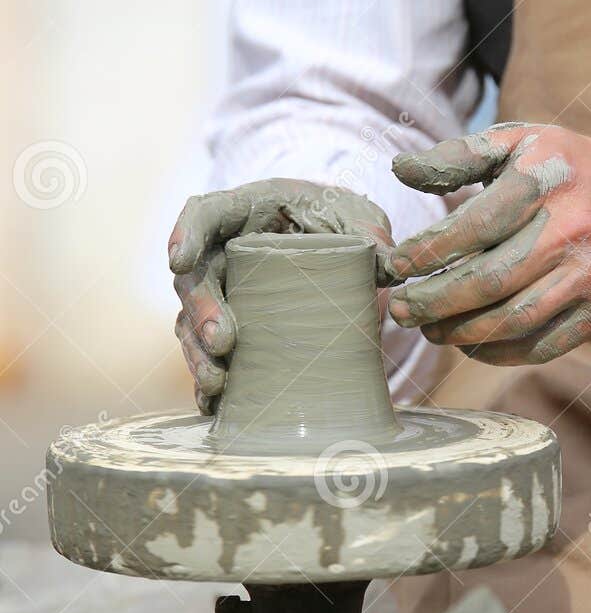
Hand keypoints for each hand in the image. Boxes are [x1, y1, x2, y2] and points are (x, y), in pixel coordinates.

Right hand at [168, 179, 392, 412]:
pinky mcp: (228, 322)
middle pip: (194, 277)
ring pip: (191, 320)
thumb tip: (391, 267)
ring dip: (198, 353)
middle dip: (201, 311)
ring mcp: (221, 288)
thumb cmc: (338, 217)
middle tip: (223, 343)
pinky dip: (206, 377)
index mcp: (246, 208)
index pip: (204, 213)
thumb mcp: (358, 217)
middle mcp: (221, 249)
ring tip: (217, 383)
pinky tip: (212, 404)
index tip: (178, 259)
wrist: (333, 239)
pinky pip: (205, 350)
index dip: (185, 233)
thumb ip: (371, 234)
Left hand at [386, 125, 590, 363]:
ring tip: (429, 329)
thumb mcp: (526, 142)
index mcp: (546, 180)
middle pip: (489, 280)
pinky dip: (499, 352)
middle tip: (400, 309)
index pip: (474, 226)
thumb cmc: (575, 170)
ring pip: (513, 320)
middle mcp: (572, 228)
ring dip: (460, 333)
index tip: (396, 266)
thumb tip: (401, 171)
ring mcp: (590, 275)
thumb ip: (461, 154)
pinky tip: (471, 344)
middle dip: (433, 302)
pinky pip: (542, 344)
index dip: (427, 251)